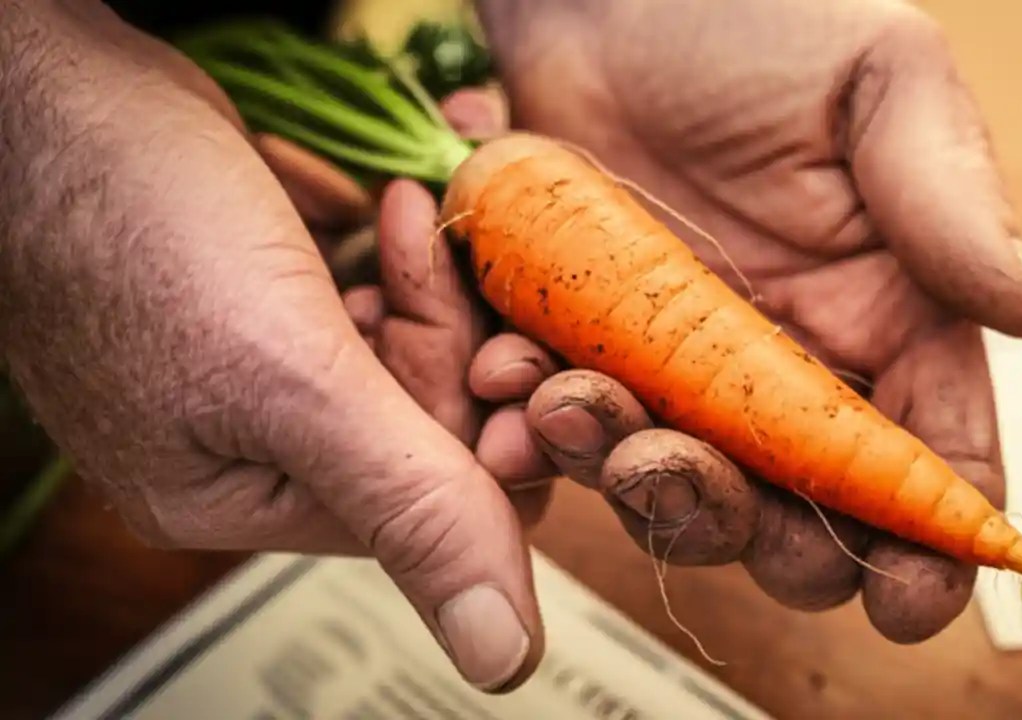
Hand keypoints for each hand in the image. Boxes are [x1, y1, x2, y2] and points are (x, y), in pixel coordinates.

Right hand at [0, 0, 540, 690]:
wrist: (44, 95)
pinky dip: (399, 256)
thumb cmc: (128, 226)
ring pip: (407, 354)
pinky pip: (372, 296)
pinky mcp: (268, 292)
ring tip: (408, 217)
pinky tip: (394, 206)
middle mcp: (254, 442)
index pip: (424, 504)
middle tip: (447, 263)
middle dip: (458, 343)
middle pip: (425, 424)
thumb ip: (405, 504)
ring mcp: (260, 363)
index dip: (482, 432)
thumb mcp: (286, 379)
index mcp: (245, 498)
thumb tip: (502, 655)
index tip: (502, 352)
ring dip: (433, 288)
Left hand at [459, 0, 1021, 640]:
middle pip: (793, 518)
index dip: (927, 552)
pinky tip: (510, 385)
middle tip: (670, 462)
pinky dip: (535, 436)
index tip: (902, 601)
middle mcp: (790, 372)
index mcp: (888, 326)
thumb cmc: (755, 19)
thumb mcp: (879, 81)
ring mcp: (683, 373)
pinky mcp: (589, 355)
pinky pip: (568, 441)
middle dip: (739, 525)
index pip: (929, 467)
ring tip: (566, 401)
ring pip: (673, 495)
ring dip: (622, 480)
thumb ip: (950, 199)